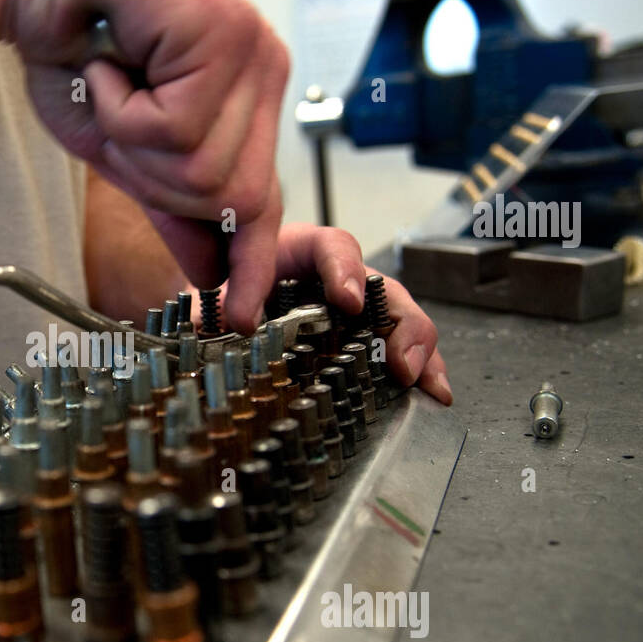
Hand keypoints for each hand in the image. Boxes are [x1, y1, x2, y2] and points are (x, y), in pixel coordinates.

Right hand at [6, 0, 288, 332]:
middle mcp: (262, 70)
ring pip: (202, 167)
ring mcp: (248, 46)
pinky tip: (111, 65)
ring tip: (114, 85)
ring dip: (133, 141)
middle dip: (155, 178)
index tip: (237, 314)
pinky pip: (174, 125)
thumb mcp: (126, 154)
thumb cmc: (75, 57)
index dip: (249, 261)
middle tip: (121, 121)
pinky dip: (121, 107)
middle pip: (228, 195)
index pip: (263, 200)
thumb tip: (211, 274)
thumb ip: (174, 208)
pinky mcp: (221, 26)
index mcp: (249, 101)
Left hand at [196, 224, 452, 404]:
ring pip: (400, 318)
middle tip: (403, 363)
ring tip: (430, 384)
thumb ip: (217, 314)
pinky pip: (397, 347)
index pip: (332, 247)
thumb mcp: (210, 302)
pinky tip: (432, 394)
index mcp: (298, 253)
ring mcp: (354, 310)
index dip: (345, 270)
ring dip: (421, 350)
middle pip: (382, 288)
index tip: (347, 302)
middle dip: (400, 323)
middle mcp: (336, 277)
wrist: (213, 319)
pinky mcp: (360, 340)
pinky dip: (419, 369)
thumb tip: (226, 334)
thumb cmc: (217, 303)